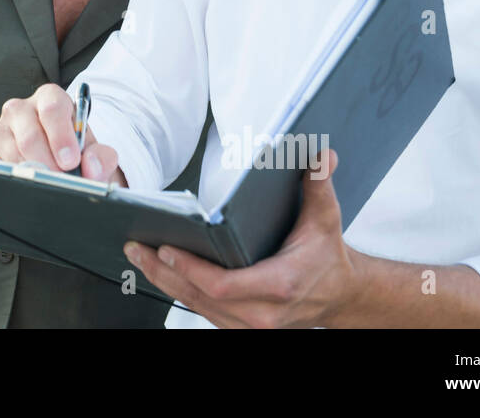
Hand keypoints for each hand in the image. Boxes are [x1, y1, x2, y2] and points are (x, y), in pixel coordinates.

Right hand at [0, 83, 125, 184]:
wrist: (59, 160)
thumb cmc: (76, 150)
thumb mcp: (95, 150)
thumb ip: (102, 156)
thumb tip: (91, 167)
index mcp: (50, 98)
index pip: (52, 109)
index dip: (62, 137)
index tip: (71, 161)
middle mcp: (20, 108)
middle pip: (30, 136)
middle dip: (49, 164)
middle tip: (63, 181)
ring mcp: (1, 128)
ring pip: (14, 155)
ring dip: (35, 175)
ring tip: (51, 184)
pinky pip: (1, 169)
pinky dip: (19, 181)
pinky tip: (32, 184)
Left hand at [123, 148, 362, 327]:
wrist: (342, 295)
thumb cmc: (328, 256)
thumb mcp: (326, 218)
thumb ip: (319, 184)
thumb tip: (320, 154)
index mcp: (280, 286)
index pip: (223, 286)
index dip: (190, 270)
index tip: (166, 249)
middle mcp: (263, 313)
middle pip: (201, 297)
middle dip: (164, 272)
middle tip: (137, 247)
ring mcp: (251, 325)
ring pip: (197, 306)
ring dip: (165, 282)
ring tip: (140, 256)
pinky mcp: (242, 326)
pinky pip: (203, 311)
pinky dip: (180, 291)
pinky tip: (161, 272)